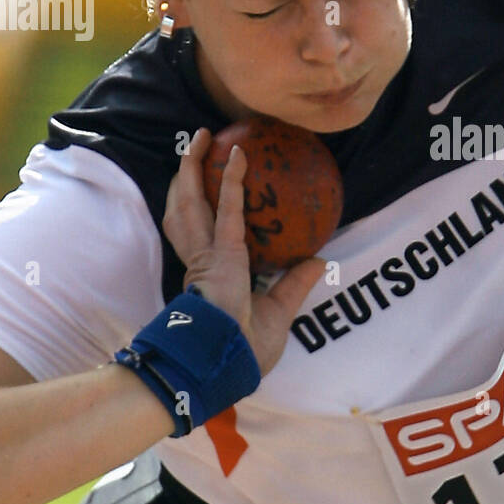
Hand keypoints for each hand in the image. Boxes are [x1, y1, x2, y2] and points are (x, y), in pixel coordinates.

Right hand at [162, 127, 325, 374]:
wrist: (229, 366)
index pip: (197, 233)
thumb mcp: (278, 312)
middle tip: (195, 147)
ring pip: (192, 201)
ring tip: (203, 137)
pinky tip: (240, 155)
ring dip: (195, 166)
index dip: (196, 207)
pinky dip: (232, 180)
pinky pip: (229, 209)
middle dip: (185, 176)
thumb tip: (319, 262)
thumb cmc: (246, 350)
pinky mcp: (220, 254)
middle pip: (185, 208)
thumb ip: (293, 285)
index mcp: (208, 274)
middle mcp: (200, 259)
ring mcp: (206, 255)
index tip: (200, 186)